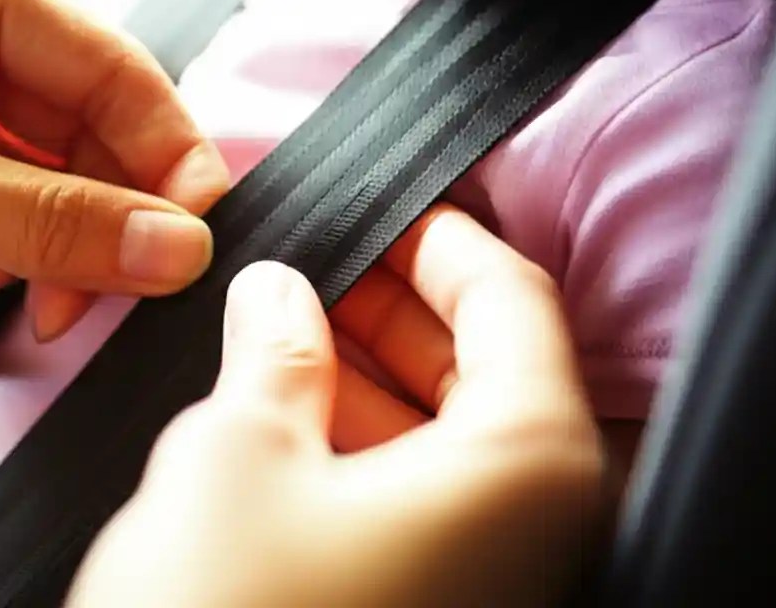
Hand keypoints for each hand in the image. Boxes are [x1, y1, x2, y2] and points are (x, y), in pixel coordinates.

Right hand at [68, 206, 606, 607]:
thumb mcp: (239, 452)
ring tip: (282, 326)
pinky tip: (288, 413)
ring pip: (450, 438)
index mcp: (527, 462)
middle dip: (393, 305)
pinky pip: (423, 500)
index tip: (374, 205)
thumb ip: (275, 350)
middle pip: (487, 367)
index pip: (510, 299)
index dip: (435, 238)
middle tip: (309, 262)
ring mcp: (492, 577)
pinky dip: (363, 445)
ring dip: (371, 373)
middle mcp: (535, 526)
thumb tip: (281, 291)